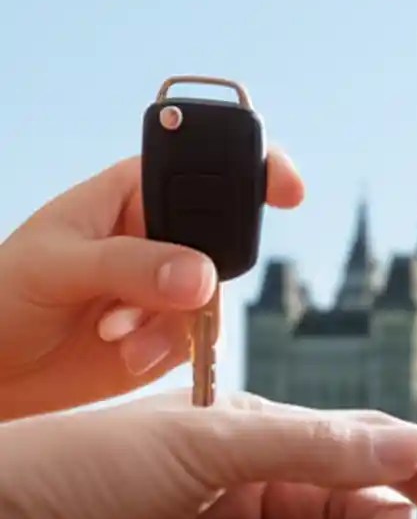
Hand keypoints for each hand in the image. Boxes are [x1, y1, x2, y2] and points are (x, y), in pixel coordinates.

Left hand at [0, 152, 303, 420]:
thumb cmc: (1, 297)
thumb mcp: (57, 267)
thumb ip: (131, 265)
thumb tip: (203, 279)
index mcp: (136, 191)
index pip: (207, 165)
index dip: (254, 168)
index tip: (286, 190)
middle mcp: (164, 234)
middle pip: (229, 235)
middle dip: (212, 268)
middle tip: (184, 292)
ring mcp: (172, 284)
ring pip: (219, 294)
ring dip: (176, 320)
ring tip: (117, 332)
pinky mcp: (175, 332)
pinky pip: (206, 336)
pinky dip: (174, 348)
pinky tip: (125, 353)